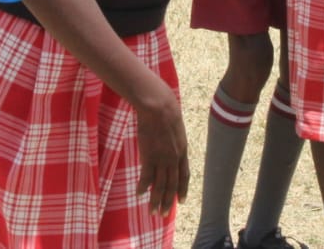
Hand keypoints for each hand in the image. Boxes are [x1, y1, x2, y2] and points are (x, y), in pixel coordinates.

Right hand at [134, 81, 189, 216]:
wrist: (159, 107)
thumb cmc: (166, 112)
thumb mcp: (176, 129)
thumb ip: (174, 141)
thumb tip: (170, 145)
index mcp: (183, 152)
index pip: (184, 176)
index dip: (182, 189)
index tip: (181, 201)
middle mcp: (174, 159)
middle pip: (172, 185)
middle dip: (169, 201)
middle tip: (164, 214)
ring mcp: (162, 159)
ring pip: (160, 185)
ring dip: (157, 200)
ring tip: (153, 212)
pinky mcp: (149, 156)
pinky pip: (146, 177)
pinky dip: (143, 187)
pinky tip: (139, 194)